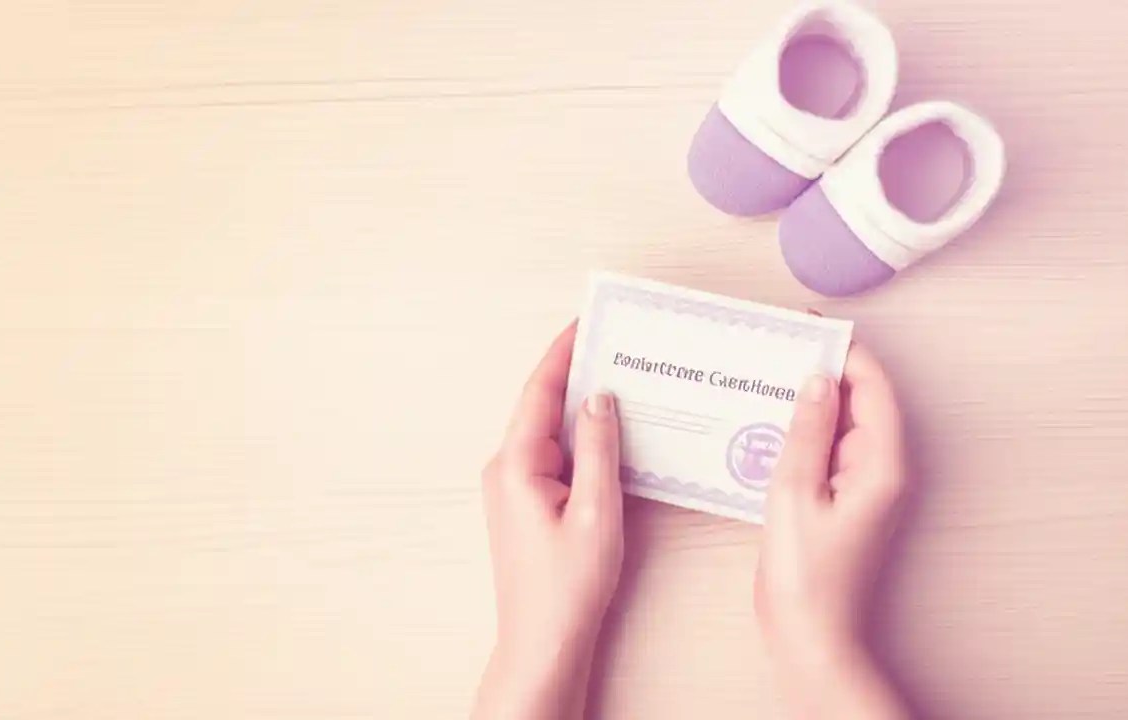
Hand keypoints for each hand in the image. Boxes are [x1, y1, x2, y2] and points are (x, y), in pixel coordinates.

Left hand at [472, 322, 623, 719]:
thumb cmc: (567, 586)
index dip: (564, 352)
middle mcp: (507, 468)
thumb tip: (600, 398)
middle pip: (543, 405)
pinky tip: (609, 433)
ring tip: (621, 379)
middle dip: (578, 373)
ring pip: (550, 431)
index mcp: (517, 464)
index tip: (588, 321)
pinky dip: (580, 439)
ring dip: (581, 407)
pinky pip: (554, 456)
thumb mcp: (596, 513)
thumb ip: (600, 449)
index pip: (540, 390)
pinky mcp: (526, 503)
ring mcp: (513, 486)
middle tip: (617, 344)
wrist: (543, 642)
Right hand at [755, 341, 908, 718]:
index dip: (841, 351)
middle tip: (775, 347)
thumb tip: (815, 380)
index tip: (805, 327)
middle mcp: (881, 470)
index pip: (871, 385)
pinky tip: (765, 426)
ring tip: (763, 378)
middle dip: (819, 371)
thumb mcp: (794, 492)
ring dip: (806, 401)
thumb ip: (806, 431)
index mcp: (881, 464)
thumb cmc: (806, 577)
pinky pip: (826, 451)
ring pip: (838, 425)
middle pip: (857, 400)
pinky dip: (800, 432)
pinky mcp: (843, 501)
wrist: (811, 637)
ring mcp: (863, 486)